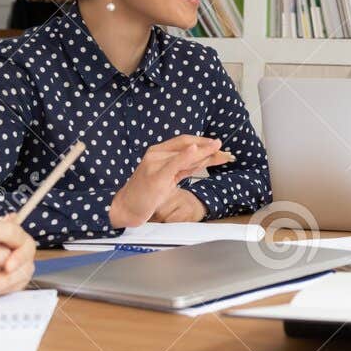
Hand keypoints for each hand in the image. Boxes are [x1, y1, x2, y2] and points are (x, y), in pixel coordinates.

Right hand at [110, 136, 228, 227]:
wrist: (126, 208)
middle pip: (186, 145)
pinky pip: (173, 164)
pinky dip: (185, 156)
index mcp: (158, 152)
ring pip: (183, 154)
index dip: (203, 142)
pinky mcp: (155, 177)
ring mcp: (155, 164)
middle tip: (224, 150)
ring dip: (204, 152)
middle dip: (207, 146)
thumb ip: (185, 167)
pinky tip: (196, 150)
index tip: (218, 147)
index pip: (184, 142)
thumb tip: (205, 158)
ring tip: (219, 150)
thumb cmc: (146, 194)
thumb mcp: (169, 177)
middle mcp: (156, 154)